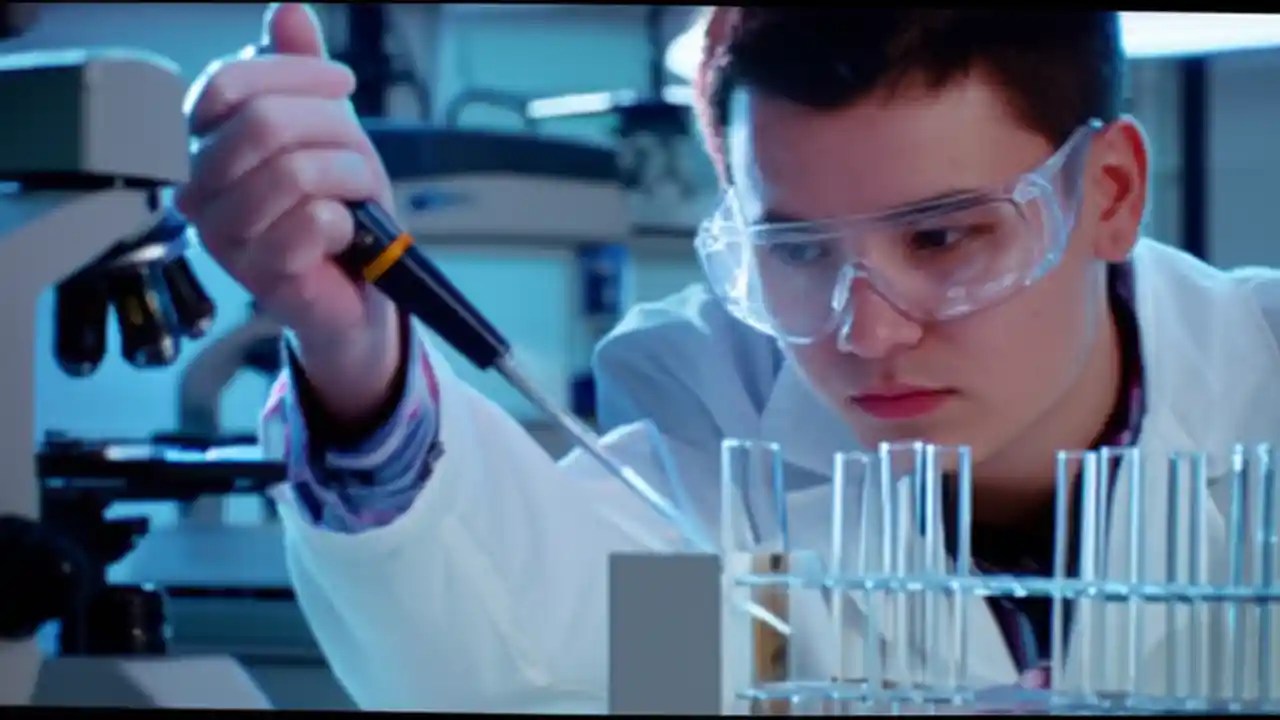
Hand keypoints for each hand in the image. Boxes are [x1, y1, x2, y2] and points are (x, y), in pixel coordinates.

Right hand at [177, 3, 401, 421]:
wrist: (359, 290)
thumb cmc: (336, 207)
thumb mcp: (326, 129)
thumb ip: (300, 71)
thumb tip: (289, 11)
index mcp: (206, 142)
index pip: (231, 82)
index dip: (296, 73)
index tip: (345, 85)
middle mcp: (199, 188)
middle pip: (266, 124)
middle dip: (334, 133)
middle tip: (360, 160)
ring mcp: (223, 236)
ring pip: (293, 172)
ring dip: (348, 180)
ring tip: (355, 203)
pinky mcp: (258, 276)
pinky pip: (311, 221)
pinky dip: (345, 222)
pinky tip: (343, 236)